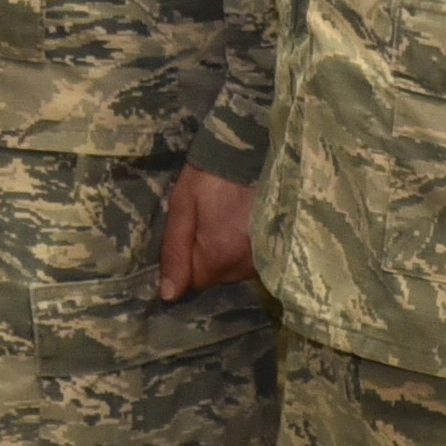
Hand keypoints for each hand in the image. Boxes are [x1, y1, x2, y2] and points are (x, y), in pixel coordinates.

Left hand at [156, 163, 256, 298]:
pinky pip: (254, 258)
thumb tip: (168, 295)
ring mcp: (265, 259)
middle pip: (217, 275)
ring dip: (229, 250)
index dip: (188, 260)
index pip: (195, 281)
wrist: (251, 150)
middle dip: (209, 255)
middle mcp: (245, 267)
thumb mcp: (182, 206)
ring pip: (236, 267)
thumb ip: (174, 251)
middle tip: (209, 219)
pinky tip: (245, 221)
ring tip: (229, 217)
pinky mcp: (278, 248)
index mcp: (218, 257)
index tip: (190, 233)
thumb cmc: (210, 176)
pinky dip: (246, 244)